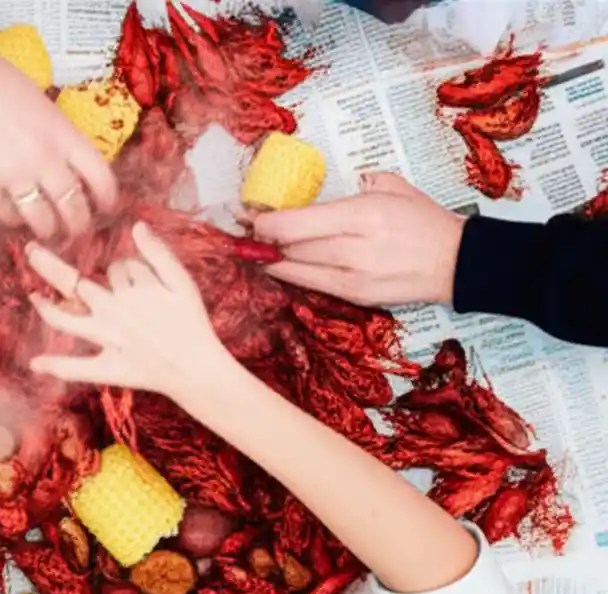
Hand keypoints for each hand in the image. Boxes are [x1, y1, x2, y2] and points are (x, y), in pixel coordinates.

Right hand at [0, 44, 117, 239]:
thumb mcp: (36, 101)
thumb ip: (53, 132)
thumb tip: (62, 157)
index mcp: (63, 132)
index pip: (100, 176)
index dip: (107, 199)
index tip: (105, 209)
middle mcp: (44, 157)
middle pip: (74, 207)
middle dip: (77, 226)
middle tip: (74, 232)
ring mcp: (13, 173)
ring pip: (42, 219)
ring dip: (45, 230)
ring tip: (44, 233)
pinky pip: (5, 213)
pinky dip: (11, 219)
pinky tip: (11, 215)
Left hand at [25, 222, 231, 397]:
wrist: (198, 369)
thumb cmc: (191, 324)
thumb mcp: (183, 284)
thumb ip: (160, 254)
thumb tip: (137, 226)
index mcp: (133, 291)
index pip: (117, 268)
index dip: (125, 269)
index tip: (133, 278)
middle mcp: (114, 313)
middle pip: (76, 284)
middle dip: (50, 265)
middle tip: (30, 250)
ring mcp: (107, 340)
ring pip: (67, 319)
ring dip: (47, 308)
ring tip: (32, 297)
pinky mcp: (108, 368)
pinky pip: (78, 367)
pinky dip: (57, 366)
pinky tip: (35, 363)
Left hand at [254, 172, 465, 305]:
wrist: (458, 262)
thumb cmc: (423, 220)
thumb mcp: (390, 187)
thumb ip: (353, 185)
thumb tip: (316, 190)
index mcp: (362, 215)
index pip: (294, 224)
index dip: (263, 222)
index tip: (247, 214)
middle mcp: (354, 248)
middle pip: (289, 248)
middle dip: (262, 239)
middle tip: (246, 228)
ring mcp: (353, 277)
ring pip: (295, 269)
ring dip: (271, 258)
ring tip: (256, 247)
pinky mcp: (355, 297)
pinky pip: (311, 284)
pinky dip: (291, 273)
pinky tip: (279, 264)